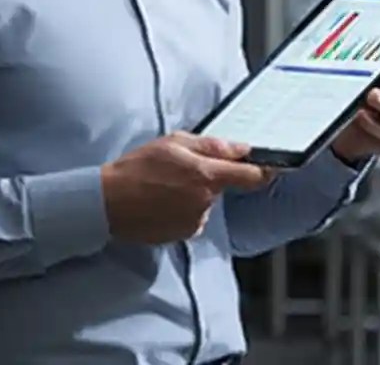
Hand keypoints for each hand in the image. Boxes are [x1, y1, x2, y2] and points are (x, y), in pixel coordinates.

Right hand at [100, 132, 273, 243]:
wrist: (108, 203)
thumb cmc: (136, 169)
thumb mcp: (172, 144)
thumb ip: (211, 146)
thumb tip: (242, 149)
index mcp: (206, 175)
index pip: (251, 176)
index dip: (264, 171)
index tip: (271, 167)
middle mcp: (205, 201)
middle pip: (222, 188)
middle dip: (208, 178)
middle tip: (179, 169)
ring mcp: (195, 221)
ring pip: (205, 203)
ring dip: (192, 195)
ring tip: (162, 187)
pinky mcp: (183, 234)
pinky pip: (191, 218)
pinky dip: (181, 210)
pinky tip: (160, 203)